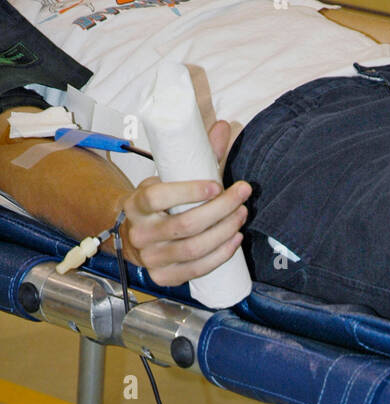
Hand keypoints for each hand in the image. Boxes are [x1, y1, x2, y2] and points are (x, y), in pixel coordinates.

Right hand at [120, 120, 251, 286]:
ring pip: (193, 249)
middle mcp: (140, 233)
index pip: (159, 196)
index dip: (190, 191)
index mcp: (137, 204)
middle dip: (220, 211)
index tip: (217, 185)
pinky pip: (196, 269)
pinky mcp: (163, 277)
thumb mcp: (167, 178)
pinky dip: (219, 256)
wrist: (133, 235)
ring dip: (224, 233)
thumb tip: (225, 126)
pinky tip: (234, 240)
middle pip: (185, 225)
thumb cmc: (156, 205)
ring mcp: (151, 258)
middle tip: (241, 197)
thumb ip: (195, 156)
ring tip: (241, 216)